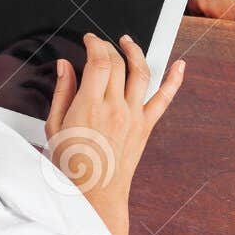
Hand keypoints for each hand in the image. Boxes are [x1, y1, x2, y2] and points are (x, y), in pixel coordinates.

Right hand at [45, 33, 185, 234]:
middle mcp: (115, 108)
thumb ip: (62, 92)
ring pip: (141, 73)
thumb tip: (65, 66)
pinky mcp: (146, 127)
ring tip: (128, 42)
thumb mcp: (55, 126)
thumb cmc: (71, 166)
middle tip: (100, 43)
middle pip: (118, 63)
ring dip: (136, 52)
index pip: (98, 61)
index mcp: (90, 106)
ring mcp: (134, 116)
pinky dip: (174, 80)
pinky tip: (180, 66)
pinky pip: (164, 99)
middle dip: (109, 46)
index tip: (89, 39)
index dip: (95, 43)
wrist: (95, 195)